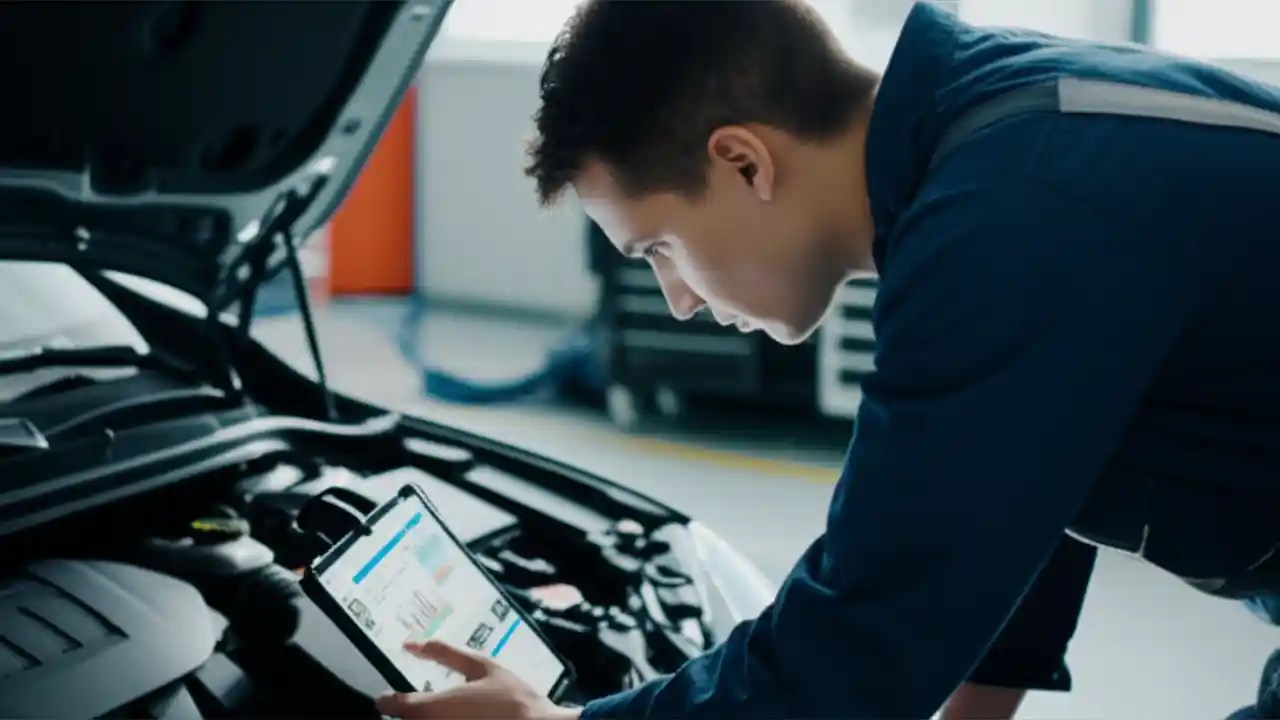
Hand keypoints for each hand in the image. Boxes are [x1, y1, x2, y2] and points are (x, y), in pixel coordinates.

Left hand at [374, 640, 579, 719]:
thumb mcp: (480, 666)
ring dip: (423, 719)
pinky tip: (460, 719)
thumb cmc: (511, 698)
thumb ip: (444, 653)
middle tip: (427, 705)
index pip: (388, 705)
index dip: (389, 698)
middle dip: (408, 713)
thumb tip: (410, 642)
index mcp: (429, 708)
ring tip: (450, 712)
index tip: (396, 695)